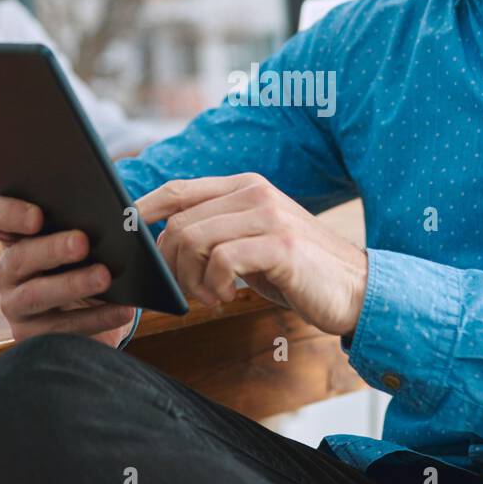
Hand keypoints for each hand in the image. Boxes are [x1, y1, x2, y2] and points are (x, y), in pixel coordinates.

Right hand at [0, 196, 137, 347]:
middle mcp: (8, 269)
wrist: (102, 310)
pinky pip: (61, 329)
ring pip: (35, 295)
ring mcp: (15, 305)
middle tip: (82, 242)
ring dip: (72, 284)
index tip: (37, 216)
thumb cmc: (95, 259)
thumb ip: (98, 217)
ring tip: (104, 277)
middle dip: (51, 249)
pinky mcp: (31, 336)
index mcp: (17, 233)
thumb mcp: (93, 235)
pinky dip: (95, 318)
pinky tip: (122, 309)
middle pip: (18, 257)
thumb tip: (127, 212)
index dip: (8, 213)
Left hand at [136, 173, 367, 336]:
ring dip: (190, 279)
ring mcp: (269, 216)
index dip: (143, 210)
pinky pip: (221, 260)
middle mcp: (255, 192)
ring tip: (210, 297)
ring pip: (193, 239)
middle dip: (170, 264)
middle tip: (186, 291)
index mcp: (246, 186)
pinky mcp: (280, 245)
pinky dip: (213, 285)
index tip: (125, 234)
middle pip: (179, 222)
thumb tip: (165, 243)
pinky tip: (229, 297)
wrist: (357, 288)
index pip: (178, 189)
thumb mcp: (253, 243)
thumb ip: (217, 233)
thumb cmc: (299, 272)